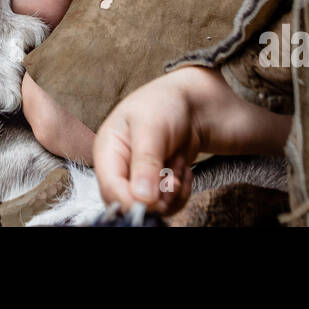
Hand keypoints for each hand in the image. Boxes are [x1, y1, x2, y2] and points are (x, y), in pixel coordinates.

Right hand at [94, 65, 288, 214]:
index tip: (154, 202)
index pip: (110, 188)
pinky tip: (184, 170)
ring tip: (179, 167)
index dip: (130, 201)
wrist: (199, 100)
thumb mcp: (152, 127)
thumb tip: (142, 199)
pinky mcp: (161, 182)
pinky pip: (169, 204)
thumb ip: (145, 163)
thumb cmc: (168, 103)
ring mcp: (143, 176)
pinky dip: (181, 192)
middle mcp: (122, 166)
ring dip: (171, 193)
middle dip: (154, 199)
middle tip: (173, 181)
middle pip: (128, 202)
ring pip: (152, 207)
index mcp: (109, 149)